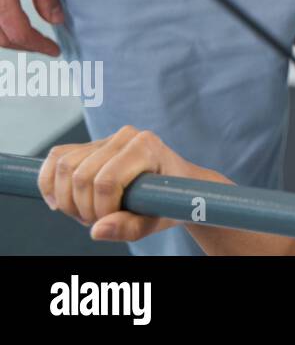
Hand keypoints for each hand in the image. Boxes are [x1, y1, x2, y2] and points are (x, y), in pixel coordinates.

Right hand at [37, 126, 205, 242]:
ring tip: (87, 214)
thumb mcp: (155, 221)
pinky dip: (48, 182)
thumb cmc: (168, 203)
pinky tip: (58, 203)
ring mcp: (107, 138)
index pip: (106, 181)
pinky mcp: (90, 146)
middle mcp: (126, 135)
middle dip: (83, 208)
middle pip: (81, 176)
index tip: (113, 221)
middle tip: (98, 221)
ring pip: (64, 167)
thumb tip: (97, 230)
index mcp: (147, 146)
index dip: (101, 209)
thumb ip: (129, 227)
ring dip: (66, 199)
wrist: (174, 187)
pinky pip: (56, 157)